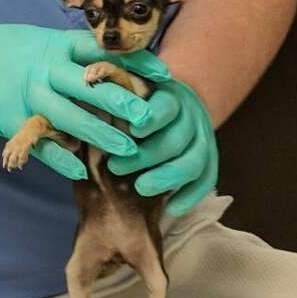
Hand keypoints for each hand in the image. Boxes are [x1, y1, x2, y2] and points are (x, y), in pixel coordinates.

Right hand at [0, 20, 169, 179]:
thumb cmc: (1, 49)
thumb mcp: (39, 40)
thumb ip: (71, 55)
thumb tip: (113, 66)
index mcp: (56, 45)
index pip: (105, 51)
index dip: (137, 63)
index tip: (165, 75)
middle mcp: (45, 68)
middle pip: (94, 84)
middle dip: (126, 102)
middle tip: (152, 118)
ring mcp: (27, 93)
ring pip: (71, 116)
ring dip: (101, 135)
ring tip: (128, 150)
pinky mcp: (9, 118)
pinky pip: (40, 142)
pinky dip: (60, 158)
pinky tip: (80, 170)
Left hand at [105, 77, 217, 214]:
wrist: (176, 106)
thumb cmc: (138, 102)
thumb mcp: (127, 89)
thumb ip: (112, 93)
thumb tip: (86, 88)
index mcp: (170, 96)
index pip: (166, 107)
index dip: (151, 119)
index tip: (131, 131)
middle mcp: (192, 117)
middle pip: (176, 139)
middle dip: (146, 156)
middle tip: (114, 168)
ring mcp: (204, 139)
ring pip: (194, 162)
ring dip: (167, 178)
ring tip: (140, 188)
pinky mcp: (210, 160)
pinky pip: (207, 180)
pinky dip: (190, 196)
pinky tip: (170, 208)